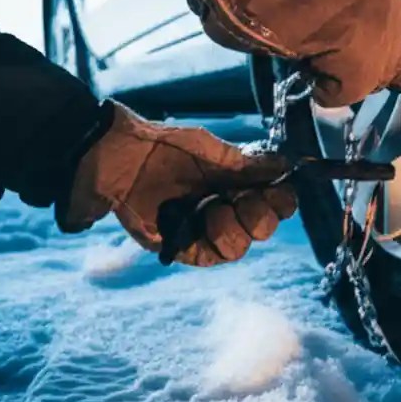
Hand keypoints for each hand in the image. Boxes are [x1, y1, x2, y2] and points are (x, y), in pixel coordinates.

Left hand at [57, 102, 296, 266]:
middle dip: (259, 217)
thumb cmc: (161, 145)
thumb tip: (283, 165)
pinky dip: (209, 242)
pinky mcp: (177, 244)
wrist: (117, 154)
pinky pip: (205, 257)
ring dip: (233, 230)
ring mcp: (201, 228)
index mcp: (235, 183)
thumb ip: (244, 163)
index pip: (273, 202)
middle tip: (243, 201)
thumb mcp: (206, 148)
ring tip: (214, 209)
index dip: (281, 201)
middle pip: (260, 229)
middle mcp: (223, 208)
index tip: (277, 189)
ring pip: (236, 249)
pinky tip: (202, 221)